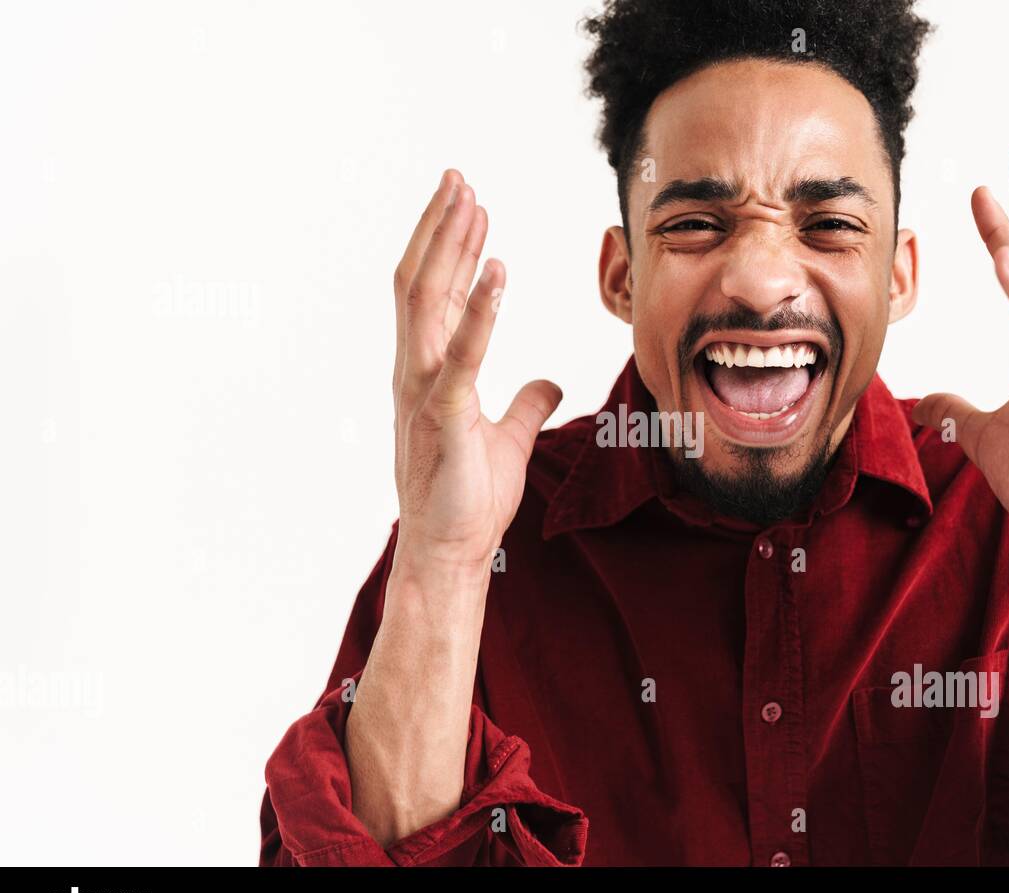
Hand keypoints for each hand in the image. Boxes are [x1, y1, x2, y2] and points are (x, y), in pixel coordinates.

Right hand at [391, 169, 561, 567]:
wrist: (449, 553)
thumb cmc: (469, 500)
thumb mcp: (509, 440)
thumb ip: (526, 404)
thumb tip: (550, 380)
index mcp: (428, 374)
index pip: (434, 295)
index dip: (450, 248)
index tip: (469, 206)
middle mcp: (416, 373)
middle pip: (421, 283)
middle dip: (441, 228)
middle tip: (459, 179)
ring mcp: (424, 393)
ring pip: (427, 302)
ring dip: (450, 248)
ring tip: (470, 200)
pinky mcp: (445, 417)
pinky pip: (460, 355)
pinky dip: (478, 311)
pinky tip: (497, 271)